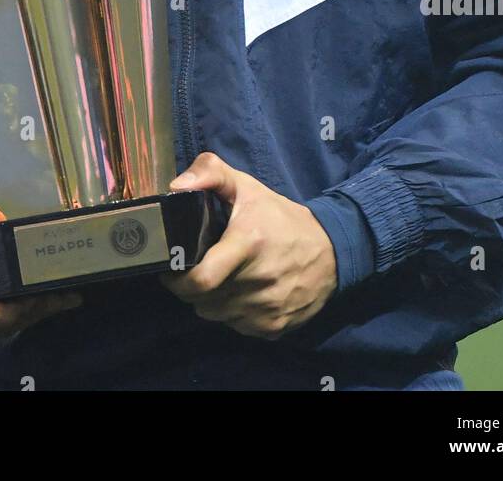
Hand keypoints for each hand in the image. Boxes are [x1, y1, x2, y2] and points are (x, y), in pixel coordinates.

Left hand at [157, 152, 337, 339]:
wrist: (332, 251)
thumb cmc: (281, 218)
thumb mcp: (247, 186)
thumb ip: (210, 173)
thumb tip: (175, 187)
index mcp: (247, 245)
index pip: (201, 279)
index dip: (177, 279)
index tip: (170, 270)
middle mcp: (257, 283)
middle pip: (202, 301)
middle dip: (191, 288)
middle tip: (195, 269)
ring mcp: (267, 310)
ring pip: (216, 316)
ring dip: (210, 301)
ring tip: (219, 279)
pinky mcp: (274, 328)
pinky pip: (236, 327)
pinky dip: (231, 313)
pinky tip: (240, 293)